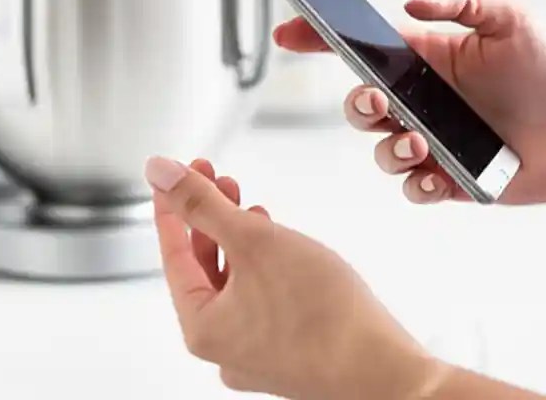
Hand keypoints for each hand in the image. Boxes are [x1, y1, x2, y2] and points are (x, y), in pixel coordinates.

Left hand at [146, 156, 442, 399]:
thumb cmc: (324, 317)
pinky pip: (263, 302)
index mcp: (201, 328)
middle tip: (216, 176)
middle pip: (204, 269)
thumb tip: (160, 174)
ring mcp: (257, 355)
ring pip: (236, 284)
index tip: (171, 177)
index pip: (173, 255)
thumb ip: (202, 203)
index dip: (172, 207)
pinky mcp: (289, 353)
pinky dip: (263, 268)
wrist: (385, 371)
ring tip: (251, 205)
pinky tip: (280, 246)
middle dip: (211, 217)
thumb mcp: (254, 240)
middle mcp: (224, 349)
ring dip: (239, 239)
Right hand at [274, 0, 545, 205]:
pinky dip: (415, 182)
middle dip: (355, 104)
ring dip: (389, 148)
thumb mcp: (511, 18)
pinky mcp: (445, 178)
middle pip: (357, 103)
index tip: (289, 32)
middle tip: (379, 102)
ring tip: (422, 144)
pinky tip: (437, 175)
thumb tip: (412, 0)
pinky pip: (410, 186)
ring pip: (378, 148)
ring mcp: (429, 140)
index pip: (359, 45)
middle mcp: (419, 99)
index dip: (318, 38)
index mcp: (424, 57)